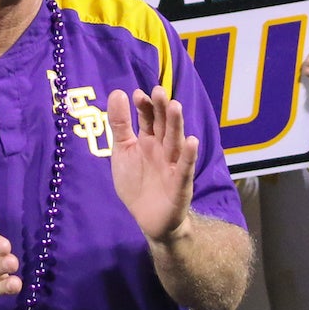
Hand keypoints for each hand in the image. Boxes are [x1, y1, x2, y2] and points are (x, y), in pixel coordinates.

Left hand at [108, 86, 197, 243]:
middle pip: (163, 125)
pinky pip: (184, 168)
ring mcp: (172, 165)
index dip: (144, 106)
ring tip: (175, 106)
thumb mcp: (123, 151)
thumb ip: (120, 124)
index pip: (148, 118)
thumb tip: (117, 92)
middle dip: (162, 109)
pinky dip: (188, 155)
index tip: (138, 94)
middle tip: (159, 91)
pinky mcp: (180, 184)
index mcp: (148, 140)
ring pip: (175, 142)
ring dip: (176, 125)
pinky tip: (192, 142)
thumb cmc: (137, 182)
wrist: (147, 218)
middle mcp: (163, 148)